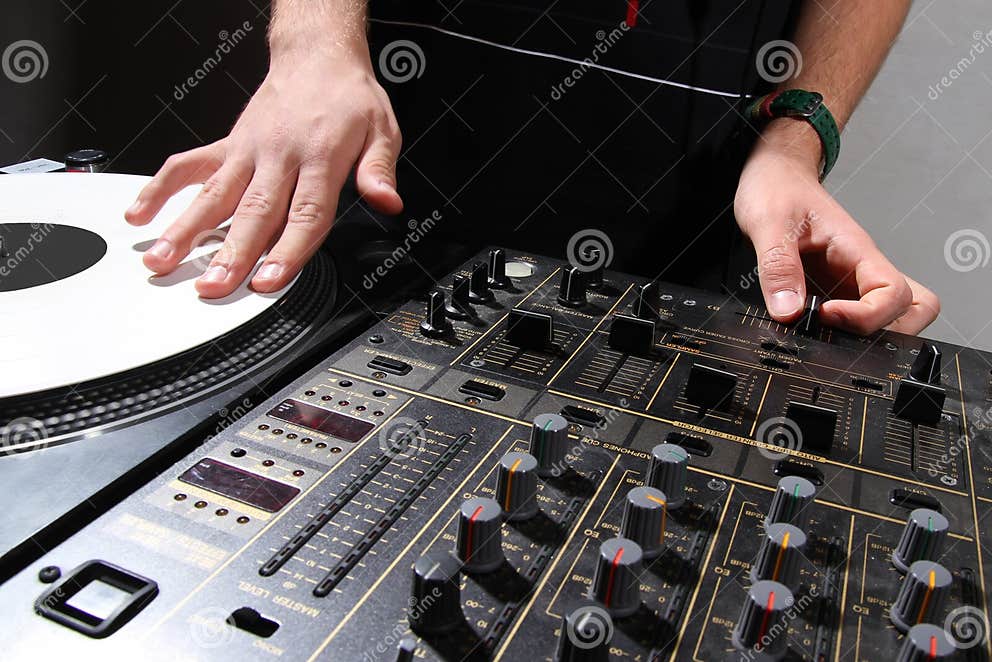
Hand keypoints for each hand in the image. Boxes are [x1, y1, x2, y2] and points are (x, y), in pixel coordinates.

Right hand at [125, 41, 401, 297]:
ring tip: (162, 261)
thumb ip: (379, 171)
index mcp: (320, 157)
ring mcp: (247, 152)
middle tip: (212, 287)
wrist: (316, 58)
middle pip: (254, 212)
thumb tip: (389, 204)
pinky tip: (139, 215)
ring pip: (214, 195)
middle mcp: (279, 156)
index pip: (304, 213)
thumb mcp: (382, 131)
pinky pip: (188, 165)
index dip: (287, 251)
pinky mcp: (228, 146)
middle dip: (231, 254)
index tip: (268, 281)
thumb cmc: (349, 98)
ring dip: (185, 231)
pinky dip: (160, 188)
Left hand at [734, 119, 938, 334]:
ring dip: (870, 332)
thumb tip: (789, 311)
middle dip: (883, 332)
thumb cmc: (777, 188)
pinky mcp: (835, 287)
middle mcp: (862, 267)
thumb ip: (778, 266)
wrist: (774, 174)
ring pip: (896, 314)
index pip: (893, 292)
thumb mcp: (768, 222)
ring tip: (828, 333)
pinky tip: (814, 327)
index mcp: (856, 248)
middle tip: (836, 333)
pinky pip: (860, 314)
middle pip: (914, 308)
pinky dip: (846, 329)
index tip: (826, 314)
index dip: (866, 315)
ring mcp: (852, 279)